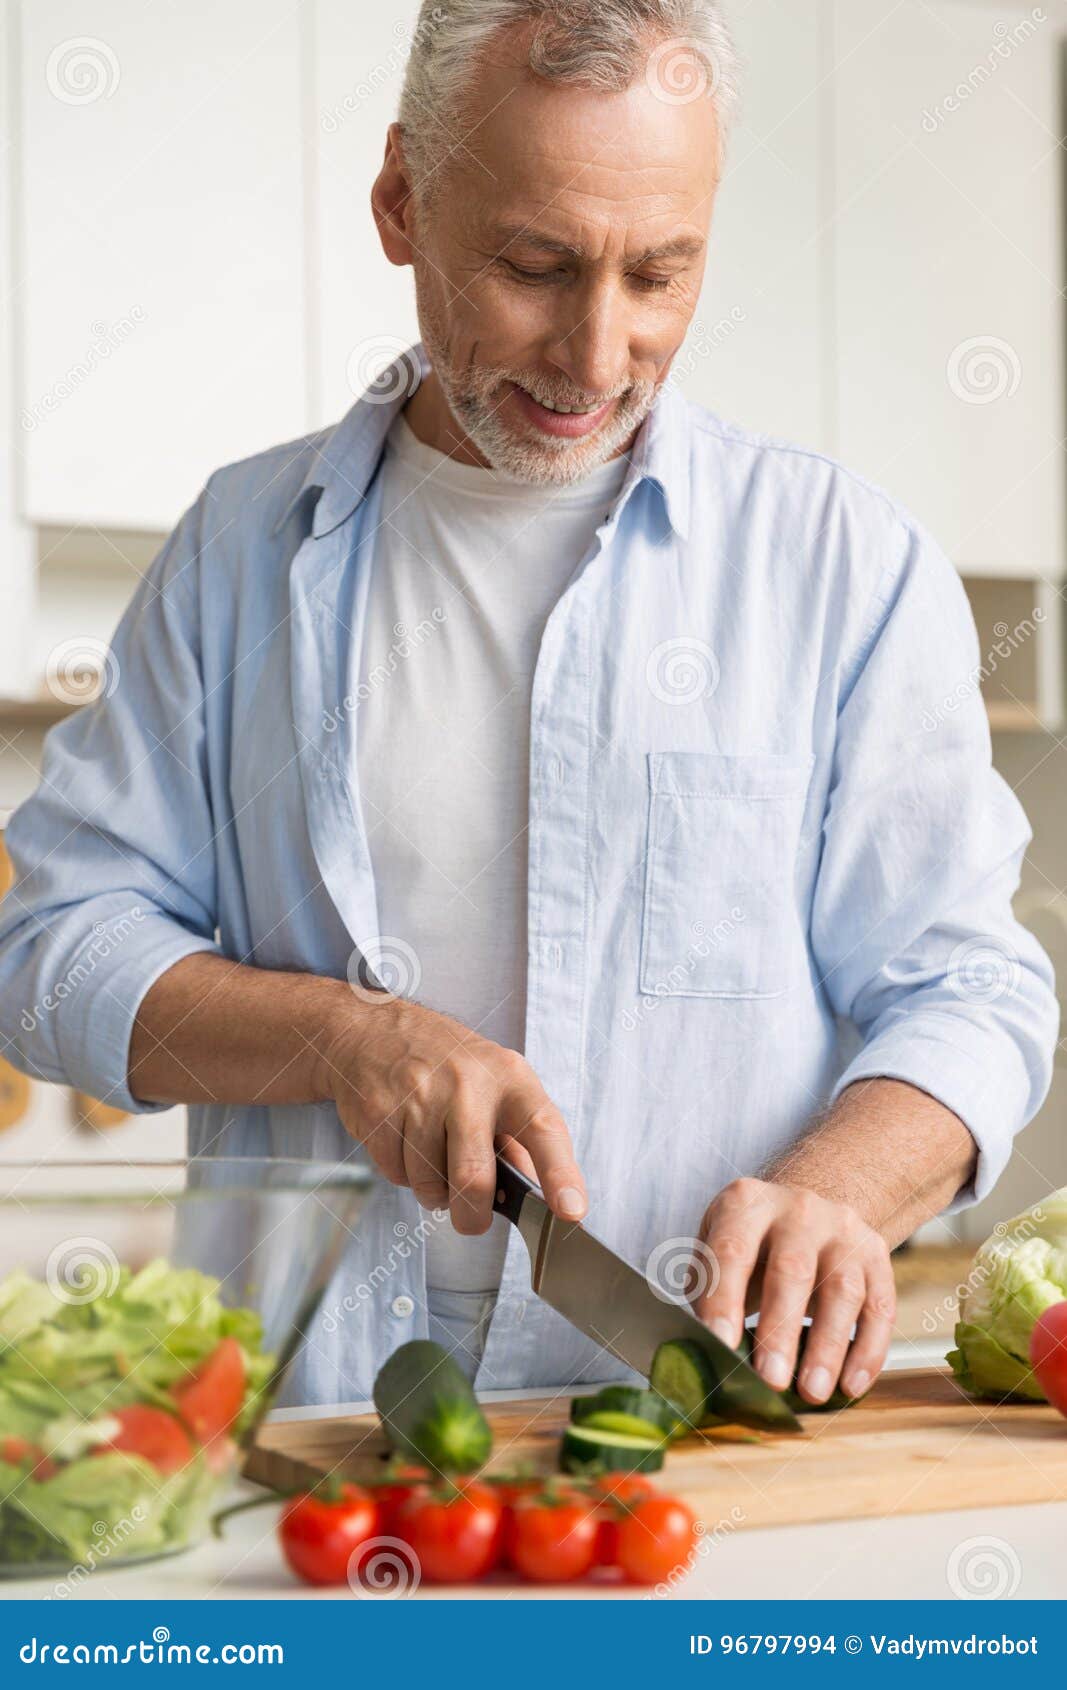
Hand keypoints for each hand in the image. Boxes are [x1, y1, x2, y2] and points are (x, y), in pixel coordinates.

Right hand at [314, 996, 586, 1235]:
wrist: (373, 1029)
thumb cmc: (444, 1061)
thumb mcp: (494, 1081)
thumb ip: (517, 1139)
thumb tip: (535, 1197)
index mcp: (509, 1077)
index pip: (544, 1130)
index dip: (561, 1175)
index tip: (571, 1211)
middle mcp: (467, 1084)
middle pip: (474, 1179)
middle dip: (473, 1217)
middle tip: (472, 1219)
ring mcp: (419, 1095)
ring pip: (430, 1185)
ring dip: (433, 1190)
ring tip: (432, 1156)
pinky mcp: (380, 1111)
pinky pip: (396, 1175)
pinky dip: (403, 1174)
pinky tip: (405, 1141)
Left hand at [693, 1178, 895, 1402]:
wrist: (806, 1209)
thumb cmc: (751, 1244)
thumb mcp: (718, 1246)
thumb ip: (708, 1291)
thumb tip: (700, 1355)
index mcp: (747, 1203)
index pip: (732, 1250)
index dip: (724, 1298)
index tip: (720, 1343)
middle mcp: (798, 1209)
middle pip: (792, 1270)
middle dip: (781, 1330)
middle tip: (770, 1380)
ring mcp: (843, 1230)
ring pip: (842, 1290)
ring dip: (828, 1347)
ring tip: (813, 1393)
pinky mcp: (876, 1256)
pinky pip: (879, 1306)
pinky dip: (868, 1350)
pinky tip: (852, 1386)